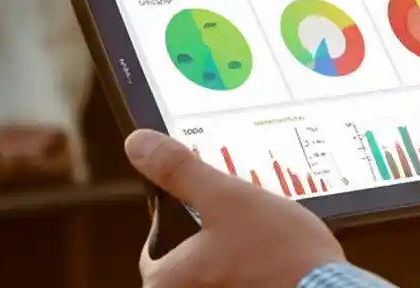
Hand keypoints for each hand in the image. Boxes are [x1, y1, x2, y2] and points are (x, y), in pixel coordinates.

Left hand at [125, 130, 345, 287]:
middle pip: (187, 263)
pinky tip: (276, 263)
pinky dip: (255, 274)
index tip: (209, 210)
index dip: (183, 221)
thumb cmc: (279, 255)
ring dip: (237, 258)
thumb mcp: (226, 198)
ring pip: (217, 274)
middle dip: (214, 242)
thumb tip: (140, 144)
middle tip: (245, 227)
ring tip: (266, 243)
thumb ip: (180, 172)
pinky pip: (242, 283)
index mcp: (167, 283)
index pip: (155, 247)